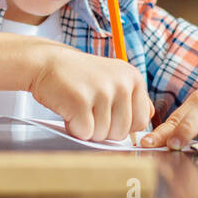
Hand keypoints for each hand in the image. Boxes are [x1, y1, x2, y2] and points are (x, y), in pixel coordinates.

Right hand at [26, 44, 153, 141]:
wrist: (46, 62)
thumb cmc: (79, 75)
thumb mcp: (113, 78)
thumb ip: (132, 97)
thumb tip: (151, 115)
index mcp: (134, 78)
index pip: (141, 121)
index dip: (121, 124)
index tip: (106, 111)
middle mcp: (122, 83)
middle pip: (122, 132)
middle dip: (103, 129)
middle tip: (88, 108)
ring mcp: (102, 91)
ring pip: (102, 135)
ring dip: (87, 128)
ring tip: (78, 106)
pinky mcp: (81, 101)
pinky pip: (85, 133)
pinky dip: (74, 128)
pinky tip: (68, 109)